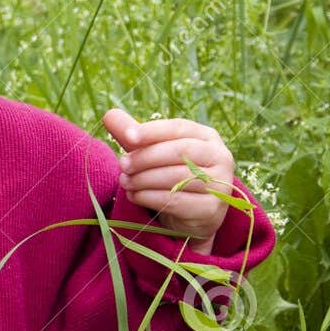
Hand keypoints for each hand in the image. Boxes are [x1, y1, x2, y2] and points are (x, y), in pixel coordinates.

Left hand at [101, 108, 234, 252]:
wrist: (192, 216)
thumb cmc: (171, 175)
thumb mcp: (153, 153)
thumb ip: (135, 135)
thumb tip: (109, 114)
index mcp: (207, 137)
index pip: (179, 128)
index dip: (152, 131)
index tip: (127, 136)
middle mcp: (220, 157)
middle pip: (179, 151)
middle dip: (146, 157)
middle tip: (122, 164)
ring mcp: (219, 184)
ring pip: (177, 178)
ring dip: (144, 179)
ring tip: (125, 181)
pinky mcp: (211, 209)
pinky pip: (176, 201)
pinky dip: (150, 198)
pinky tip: (134, 196)